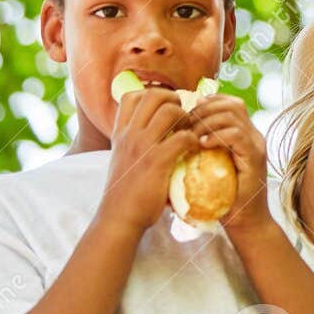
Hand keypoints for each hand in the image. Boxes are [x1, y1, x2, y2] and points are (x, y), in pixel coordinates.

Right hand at [97, 85, 198, 235]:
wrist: (119, 218)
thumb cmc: (125, 192)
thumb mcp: (123, 159)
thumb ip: (135, 143)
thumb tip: (156, 132)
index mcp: (120, 133)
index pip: (131, 95)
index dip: (153, 95)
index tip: (165, 108)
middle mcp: (129, 135)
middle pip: (153, 94)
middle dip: (174, 99)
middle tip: (183, 118)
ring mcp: (142, 146)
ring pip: (170, 111)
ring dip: (186, 119)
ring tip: (190, 133)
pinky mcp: (157, 161)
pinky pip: (183, 137)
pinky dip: (194, 140)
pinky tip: (194, 150)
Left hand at [187, 93, 271, 234]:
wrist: (243, 221)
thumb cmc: (222, 197)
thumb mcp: (208, 166)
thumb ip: (199, 148)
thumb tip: (172, 136)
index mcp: (243, 134)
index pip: (229, 103)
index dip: (207, 103)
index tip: (187, 113)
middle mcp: (253, 136)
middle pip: (232, 104)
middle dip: (204, 110)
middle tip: (185, 125)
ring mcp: (256, 146)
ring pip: (234, 115)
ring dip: (208, 121)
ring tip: (192, 135)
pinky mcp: (255, 159)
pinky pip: (237, 135)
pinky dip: (217, 136)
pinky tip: (202, 144)